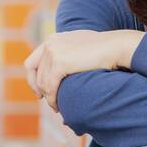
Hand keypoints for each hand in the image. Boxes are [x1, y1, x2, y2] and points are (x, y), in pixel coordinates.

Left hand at [24, 29, 142, 111]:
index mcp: (52, 39)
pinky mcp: (60, 63)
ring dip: (49, 98)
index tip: (40, 92)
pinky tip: (58, 107)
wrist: (114, 47)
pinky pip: (50, 87)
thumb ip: (68, 54)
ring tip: (57, 107)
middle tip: (50, 103)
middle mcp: (50, 44)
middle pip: (35, 74)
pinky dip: (53, 99)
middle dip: (40, 91)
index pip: (31, 62)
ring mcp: (53, 52)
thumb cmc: (104, 49)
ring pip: (43, 83)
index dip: (33, 79)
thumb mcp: (80, 47)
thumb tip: (64, 68)